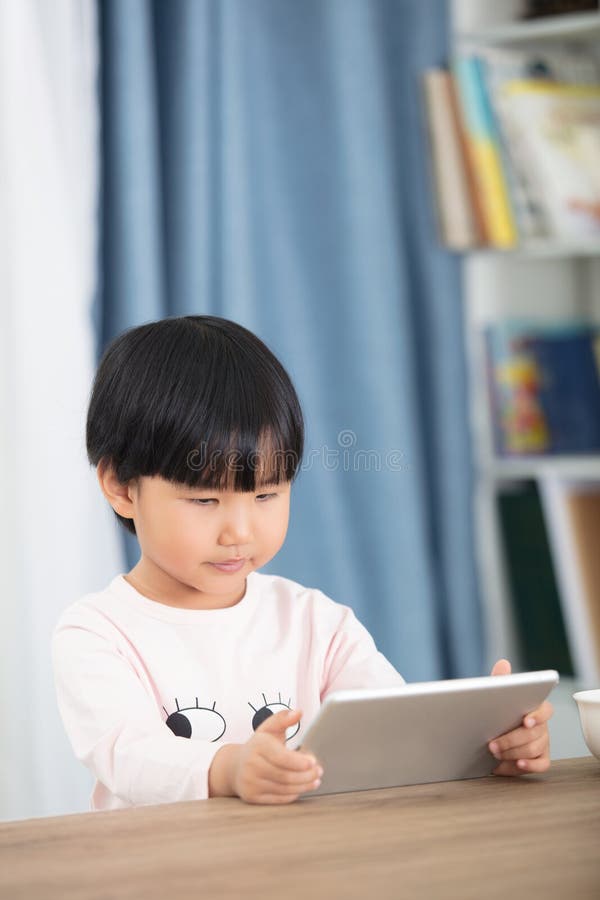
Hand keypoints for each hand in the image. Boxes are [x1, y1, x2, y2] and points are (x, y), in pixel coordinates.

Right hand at [231, 708, 323, 803]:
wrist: (236, 766)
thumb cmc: (259, 746)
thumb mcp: (269, 728)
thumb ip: (283, 718)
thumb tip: (298, 712)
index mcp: (257, 745)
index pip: (281, 757)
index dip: (299, 761)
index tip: (314, 762)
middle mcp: (251, 765)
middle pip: (284, 775)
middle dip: (306, 775)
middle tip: (319, 772)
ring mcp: (250, 782)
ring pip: (283, 789)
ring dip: (303, 786)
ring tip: (315, 781)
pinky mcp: (252, 797)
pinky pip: (278, 799)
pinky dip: (292, 795)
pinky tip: (302, 788)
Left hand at [488, 658, 552, 775]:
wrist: (488, 733)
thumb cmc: (497, 711)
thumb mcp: (496, 694)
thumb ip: (500, 680)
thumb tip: (503, 663)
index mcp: (535, 707)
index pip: (546, 710)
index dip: (538, 716)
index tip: (525, 721)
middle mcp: (542, 725)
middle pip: (536, 734)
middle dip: (512, 740)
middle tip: (492, 744)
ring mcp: (543, 742)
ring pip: (534, 749)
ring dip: (513, 752)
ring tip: (495, 753)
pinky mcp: (540, 759)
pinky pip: (542, 765)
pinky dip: (530, 765)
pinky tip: (518, 764)